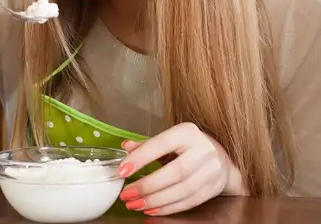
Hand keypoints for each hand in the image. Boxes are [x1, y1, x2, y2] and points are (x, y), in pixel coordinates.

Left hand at [117, 123, 246, 215]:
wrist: (221, 157)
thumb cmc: (188, 146)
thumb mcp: (169, 139)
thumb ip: (147, 145)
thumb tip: (126, 148)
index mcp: (187, 132)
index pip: (161, 144)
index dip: (141, 158)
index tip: (122, 171)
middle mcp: (203, 150)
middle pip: (174, 172)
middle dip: (147, 186)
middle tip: (127, 194)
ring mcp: (211, 170)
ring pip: (182, 190)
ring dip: (156, 201)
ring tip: (136, 204)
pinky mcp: (214, 187)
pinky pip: (189, 201)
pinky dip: (169, 208)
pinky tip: (152, 209)